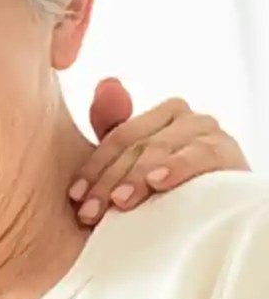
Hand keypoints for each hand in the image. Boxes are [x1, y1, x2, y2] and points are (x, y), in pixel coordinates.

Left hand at [70, 77, 249, 223]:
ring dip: (135, 177)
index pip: (118, 137)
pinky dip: (175, 167)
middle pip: (134, 145)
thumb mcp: (138, 161)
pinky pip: (197, 155)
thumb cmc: (175, 188)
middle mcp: (184, 116)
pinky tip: (156, 181)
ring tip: (119, 201)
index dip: (92, 167)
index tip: (73, 197)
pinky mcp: (226, 150)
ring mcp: (206, 130)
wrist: (222, 214)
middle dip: (107, 181)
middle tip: (89, 212)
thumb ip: (115, 127)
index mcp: (160, 114)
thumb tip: (106, 83)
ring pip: (158, 149)